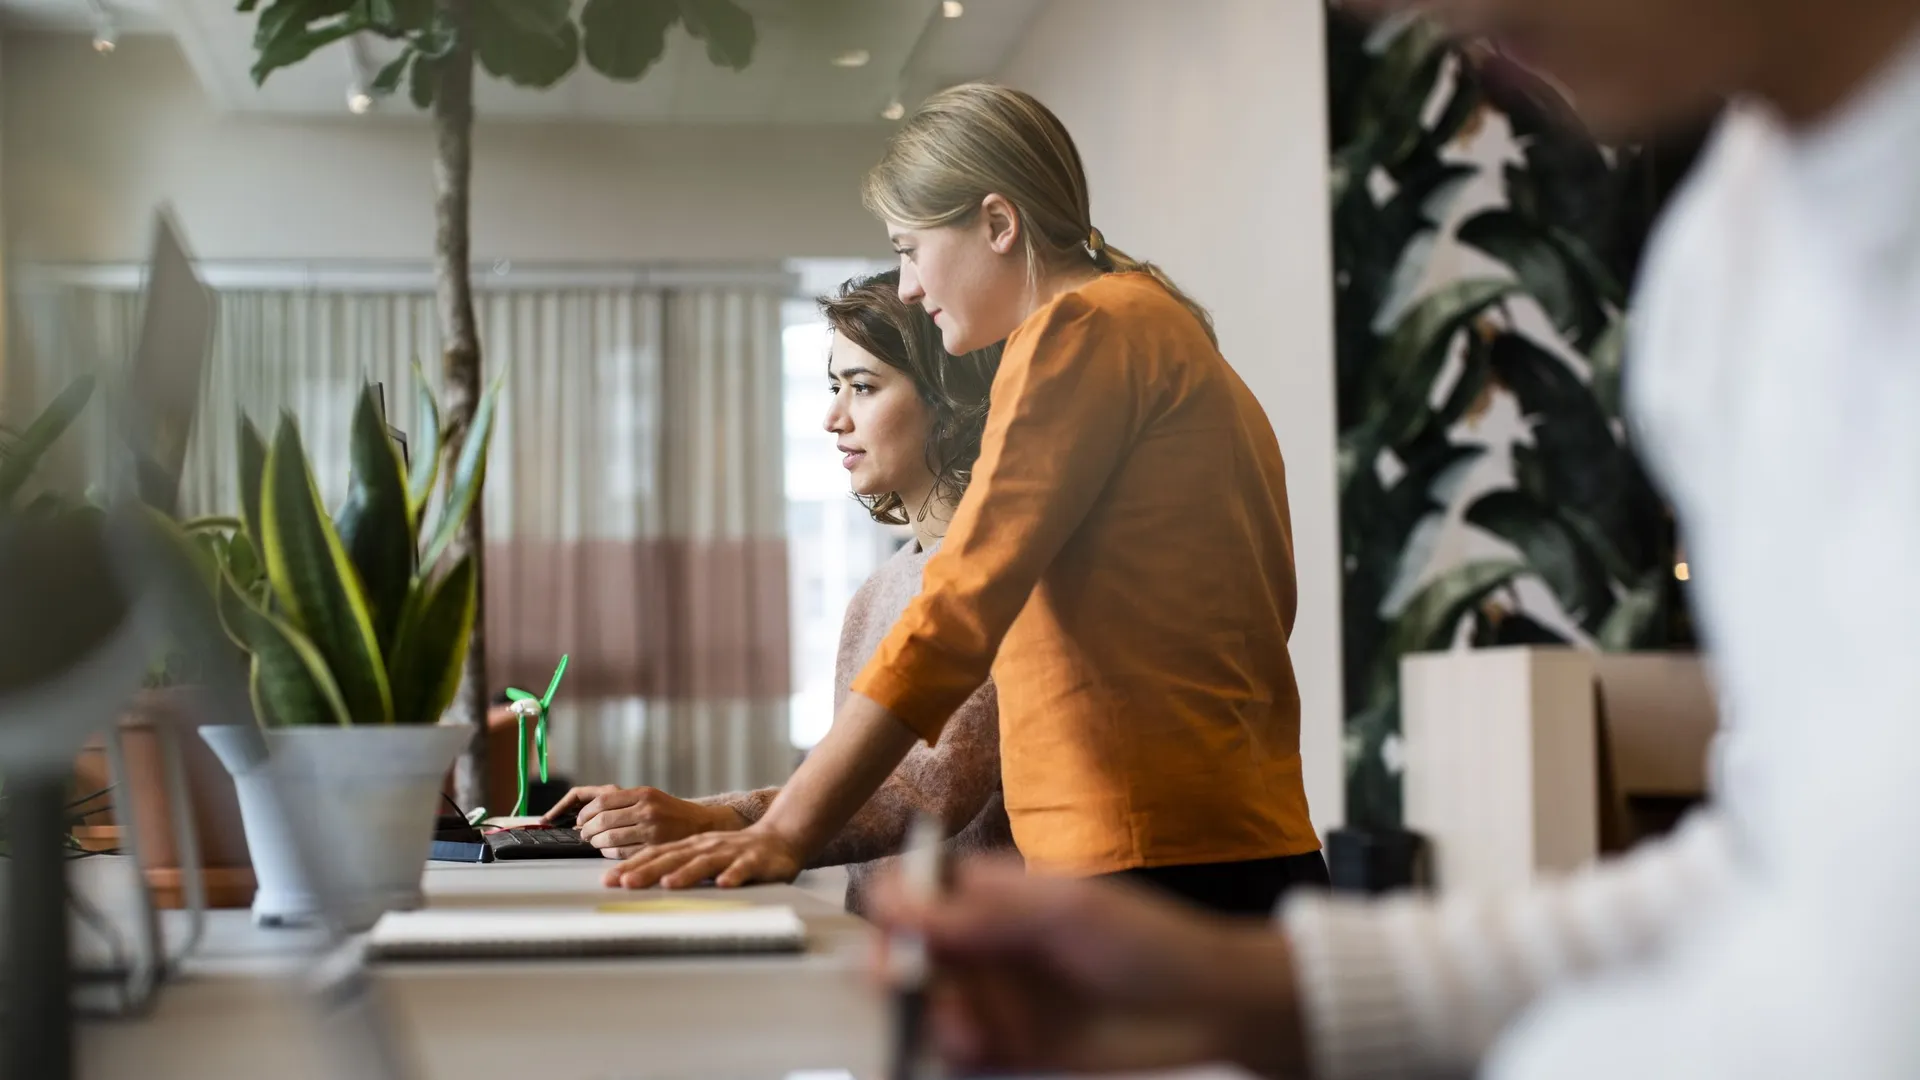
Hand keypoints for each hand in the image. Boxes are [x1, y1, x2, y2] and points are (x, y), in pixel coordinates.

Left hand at [545, 785, 746, 858]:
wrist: (702, 824)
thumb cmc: (670, 812)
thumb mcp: (649, 797)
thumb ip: (622, 801)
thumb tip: (586, 813)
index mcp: (643, 793)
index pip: (602, 801)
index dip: (584, 813)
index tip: (579, 821)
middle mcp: (647, 809)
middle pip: (602, 821)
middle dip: (587, 830)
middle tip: (584, 835)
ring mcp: (652, 830)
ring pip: (609, 838)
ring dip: (596, 843)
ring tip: (595, 843)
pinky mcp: (655, 848)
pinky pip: (621, 853)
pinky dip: (609, 853)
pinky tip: (609, 851)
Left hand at [602, 826, 803, 889]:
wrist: (779, 838)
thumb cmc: (736, 852)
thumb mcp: (701, 854)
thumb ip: (675, 864)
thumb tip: (633, 880)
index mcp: (691, 846)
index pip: (656, 854)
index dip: (632, 866)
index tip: (610, 880)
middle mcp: (706, 847)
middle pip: (674, 858)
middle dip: (648, 871)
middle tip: (626, 884)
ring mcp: (731, 853)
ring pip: (706, 863)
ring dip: (687, 873)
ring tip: (669, 884)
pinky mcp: (755, 861)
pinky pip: (743, 870)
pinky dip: (733, 876)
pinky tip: (724, 885)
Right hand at [871, 859, 1306, 1078]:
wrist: (1204, 1006)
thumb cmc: (1145, 939)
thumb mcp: (1062, 913)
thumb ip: (980, 913)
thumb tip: (900, 902)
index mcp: (996, 893)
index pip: (923, 889)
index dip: (898, 903)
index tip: (894, 923)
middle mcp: (988, 943)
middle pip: (914, 950)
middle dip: (898, 964)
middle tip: (899, 978)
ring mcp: (999, 996)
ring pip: (930, 1004)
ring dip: (928, 1013)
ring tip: (960, 1023)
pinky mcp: (1013, 1047)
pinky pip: (959, 1051)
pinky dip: (954, 1051)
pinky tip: (975, 1045)